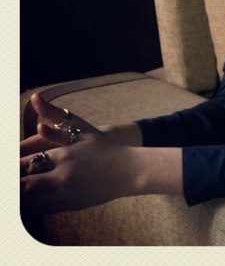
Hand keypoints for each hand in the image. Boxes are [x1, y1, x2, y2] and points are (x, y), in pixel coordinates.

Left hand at [20, 93, 133, 214]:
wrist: (128, 171)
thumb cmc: (104, 147)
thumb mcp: (81, 129)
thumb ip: (55, 115)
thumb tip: (35, 98)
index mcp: (63, 156)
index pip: (25, 164)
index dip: (13, 166)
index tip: (10, 164)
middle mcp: (61, 177)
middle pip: (23, 185)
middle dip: (14, 182)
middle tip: (11, 179)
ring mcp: (65, 195)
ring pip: (29, 202)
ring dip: (19, 195)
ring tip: (17, 188)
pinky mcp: (68, 206)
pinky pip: (40, 210)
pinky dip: (29, 206)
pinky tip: (27, 198)